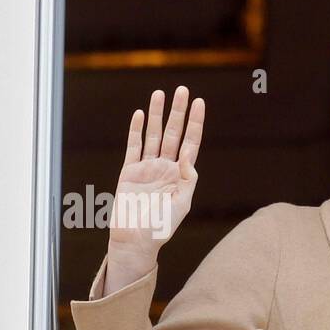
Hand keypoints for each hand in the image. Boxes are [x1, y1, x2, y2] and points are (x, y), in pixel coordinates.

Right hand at [105, 86, 204, 290]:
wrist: (137, 239)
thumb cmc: (162, 226)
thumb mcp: (182, 203)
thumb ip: (188, 179)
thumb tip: (189, 155)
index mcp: (181, 175)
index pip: (191, 143)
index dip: (195, 123)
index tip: (200, 103)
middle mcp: (165, 167)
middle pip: (173, 133)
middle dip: (178, 112)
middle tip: (183, 90)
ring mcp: (147, 168)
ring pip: (154, 135)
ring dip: (157, 114)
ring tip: (160, 93)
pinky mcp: (129, 171)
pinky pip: (134, 146)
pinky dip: (136, 130)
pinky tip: (141, 114)